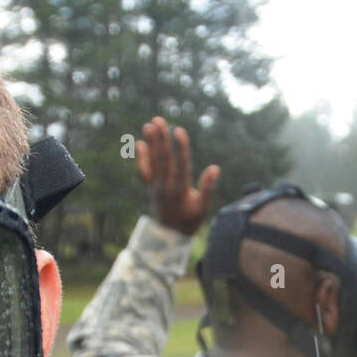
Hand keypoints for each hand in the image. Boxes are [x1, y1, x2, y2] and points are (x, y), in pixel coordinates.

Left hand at [135, 116, 219, 235]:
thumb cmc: (190, 220)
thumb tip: (215, 168)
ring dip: (151, 143)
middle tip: (159, 121)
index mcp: (180, 191)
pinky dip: (142, 158)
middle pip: (163, 159)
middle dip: (161, 139)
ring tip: (149, 125)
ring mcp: (156, 187)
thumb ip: (208, 188)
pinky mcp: (151, 188)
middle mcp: (166, 187)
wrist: (170, 236)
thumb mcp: (203, 208)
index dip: (181, 148)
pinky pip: (144, 171)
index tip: (179, 131)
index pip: (181, 165)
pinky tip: (141, 143)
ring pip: (152, 162)